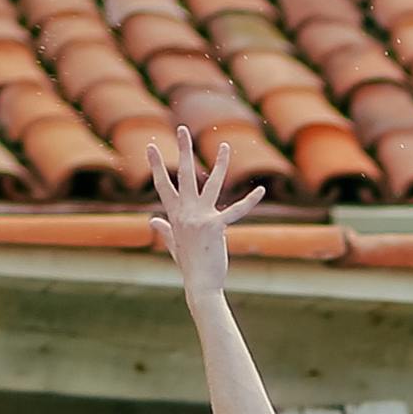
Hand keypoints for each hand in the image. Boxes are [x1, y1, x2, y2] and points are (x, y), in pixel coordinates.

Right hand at [147, 125, 263, 282]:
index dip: (157, 165)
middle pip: (184, 175)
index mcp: (175, 215)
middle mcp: (186, 212)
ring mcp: (201, 217)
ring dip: (220, 163)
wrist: (200, 284)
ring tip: (225, 145)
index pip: (164, 185)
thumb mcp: (173, 245)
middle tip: (182, 129)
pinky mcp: (217, 226)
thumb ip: (164, 230)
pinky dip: (250, 201)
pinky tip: (260, 189)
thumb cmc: (189, 266)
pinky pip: (236, 210)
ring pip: (212, 184)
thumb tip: (153, 221)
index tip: (152, 147)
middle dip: (184, 150)